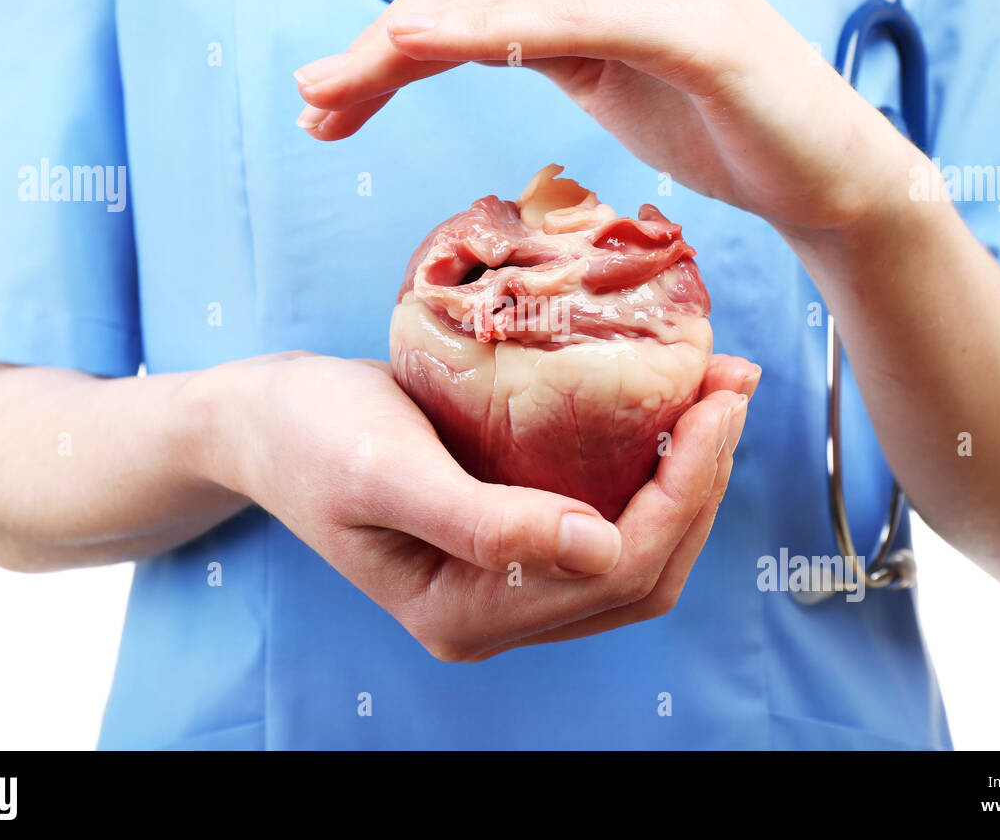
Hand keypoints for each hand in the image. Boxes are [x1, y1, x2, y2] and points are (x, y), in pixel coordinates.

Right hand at [189, 350, 757, 660]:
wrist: (265, 418)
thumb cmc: (310, 435)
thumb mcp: (383, 471)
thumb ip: (482, 524)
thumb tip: (598, 549)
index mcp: (465, 614)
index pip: (616, 570)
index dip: (684, 490)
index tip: (719, 402)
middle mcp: (497, 613)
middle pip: (644, 570)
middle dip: (703, 480)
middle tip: (734, 384)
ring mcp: (508, 580)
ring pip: (637, 551)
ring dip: (688, 476)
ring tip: (718, 389)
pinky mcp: (513, 537)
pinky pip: (607, 520)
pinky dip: (650, 470)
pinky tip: (668, 408)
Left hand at [295, 0, 918, 238]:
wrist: (819, 173)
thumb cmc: (714, 126)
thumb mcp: (601, 74)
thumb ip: (533, 38)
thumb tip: (442, 34)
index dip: (387, 41)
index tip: (328, 98)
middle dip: (377, 52)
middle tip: (312, 106)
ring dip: (406, 46)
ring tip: (337, 93)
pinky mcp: (691, 18)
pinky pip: (570, 19)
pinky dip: (488, 31)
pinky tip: (420, 50)